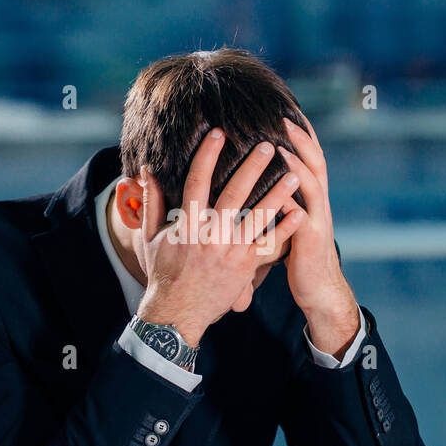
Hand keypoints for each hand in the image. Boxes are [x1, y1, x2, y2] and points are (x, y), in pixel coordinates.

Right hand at [137, 127, 305, 349]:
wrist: (176, 312)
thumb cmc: (162, 272)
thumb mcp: (150, 237)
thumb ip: (150, 202)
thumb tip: (144, 171)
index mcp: (187, 224)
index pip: (197, 182)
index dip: (207, 156)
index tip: (219, 133)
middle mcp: (210, 235)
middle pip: (234, 194)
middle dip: (252, 167)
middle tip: (268, 145)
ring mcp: (230, 251)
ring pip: (258, 218)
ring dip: (278, 195)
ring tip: (295, 174)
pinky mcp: (245, 267)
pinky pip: (269, 246)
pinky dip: (285, 230)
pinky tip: (301, 213)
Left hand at [278, 117, 360, 357]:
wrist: (319, 289)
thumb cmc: (298, 256)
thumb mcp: (290, 222)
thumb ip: (278, 201)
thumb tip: (257, 182)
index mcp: (310, 197)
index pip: (309, 157)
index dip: (302, 134)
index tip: (288, 110)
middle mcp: (317, 203)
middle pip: (315, 162)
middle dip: (301, 138)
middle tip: (285, 116)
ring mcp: (316, 220)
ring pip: (313, 184)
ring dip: (299, 164)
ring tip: (283, 145)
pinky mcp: (310, 240)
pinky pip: (301, 217)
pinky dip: (291, 202)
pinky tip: (281, 191)